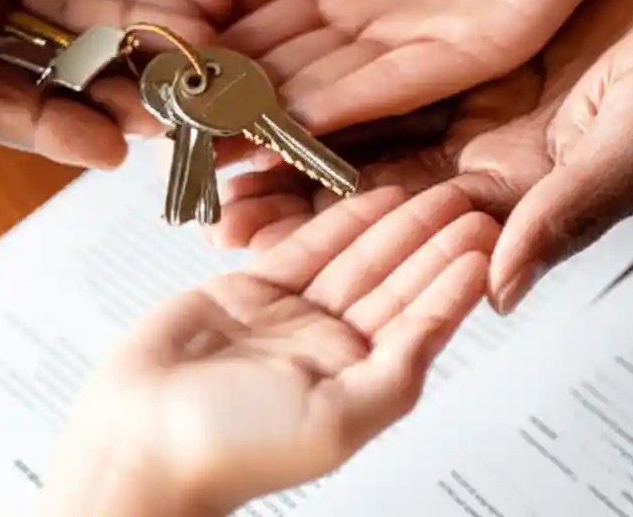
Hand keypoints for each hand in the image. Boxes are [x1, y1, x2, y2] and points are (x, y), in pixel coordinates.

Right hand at [40, 186, 497, 515]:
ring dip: (397, 222)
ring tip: (434, 184)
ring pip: (357, 257)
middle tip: (473, 192)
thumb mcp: (337, 420)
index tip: (490, 233)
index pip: (421, 319)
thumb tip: (445, 328)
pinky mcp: (251, 290)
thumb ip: (395, 374)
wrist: (142, 438)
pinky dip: (338, 218)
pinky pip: (304, 245)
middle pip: (396, 280)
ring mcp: (293, 316)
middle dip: (435, 237)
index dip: (455, 276)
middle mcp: (333, 347)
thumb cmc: (234, 447)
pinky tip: (371, 194)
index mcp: (360, 382)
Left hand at [214, 0, 632, 313]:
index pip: (399, 229)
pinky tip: (295, 61)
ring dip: (307, 131)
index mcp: (515, 199)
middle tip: (203, 190)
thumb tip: (497, 290)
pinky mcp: (487, 62)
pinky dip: (352, 68)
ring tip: (225, 130)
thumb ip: (567, 216)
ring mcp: (485, 112)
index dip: (325, 230)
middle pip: (371, 186)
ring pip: (378, 127)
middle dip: (291, 190)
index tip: (246, 233)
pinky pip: (406, 68)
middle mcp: (488, 163)